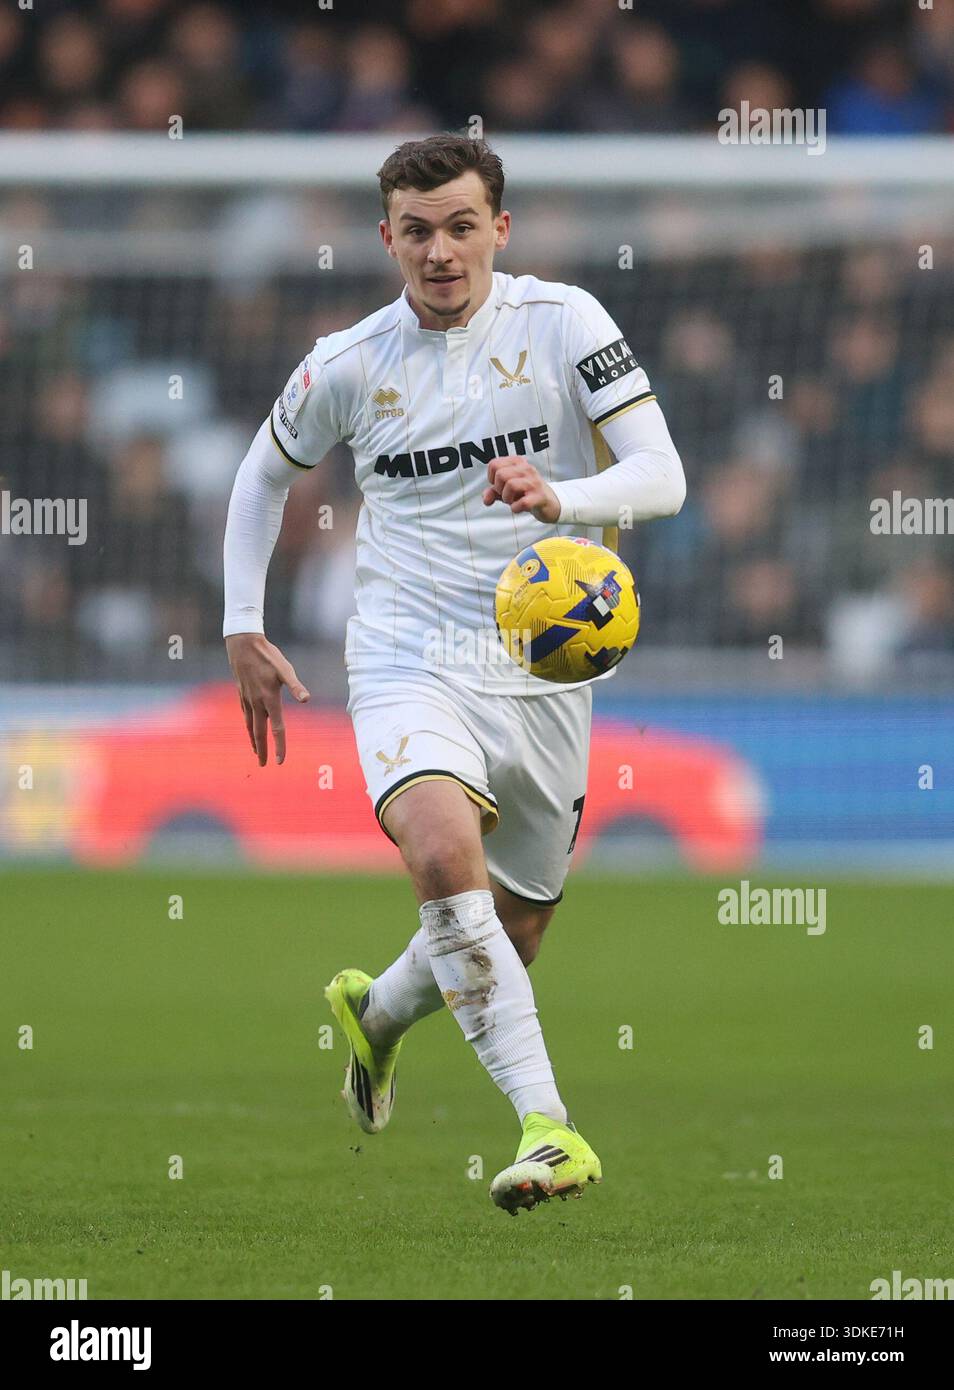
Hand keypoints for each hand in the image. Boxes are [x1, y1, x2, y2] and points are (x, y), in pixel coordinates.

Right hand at [225, 633, 309, 766]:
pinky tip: (249, 727)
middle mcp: (257, 703)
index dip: (280, 746)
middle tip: (263, 765)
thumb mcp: (285, 669)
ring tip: (256, 751)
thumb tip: (306, 700)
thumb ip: (295, 686)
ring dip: (253, 740)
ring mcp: (247, 699)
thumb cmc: (267, 656)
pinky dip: (248, 725)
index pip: (277, 729)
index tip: (280, 762)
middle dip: (262, 750)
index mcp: (270, 699)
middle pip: (259, 732)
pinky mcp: (241, 693)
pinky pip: (245, 714)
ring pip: (250, 725)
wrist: (243, 644)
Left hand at [482, 456, 560, 522]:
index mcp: (517, 462)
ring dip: (507, 498)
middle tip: (507, 495)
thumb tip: (486, 499)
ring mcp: (534, 482)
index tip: (500, 486)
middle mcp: (526, 468)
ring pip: (510, 485)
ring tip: (513, 501)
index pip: (494, 464)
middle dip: (499, 489)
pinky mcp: (539, 497)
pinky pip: (522, 502)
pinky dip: (516, 508)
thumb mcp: (506, 490)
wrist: (550, 503)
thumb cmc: (525, 493)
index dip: (492, 479)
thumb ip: (493, 492)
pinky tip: (519, 508)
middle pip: (500, 475)